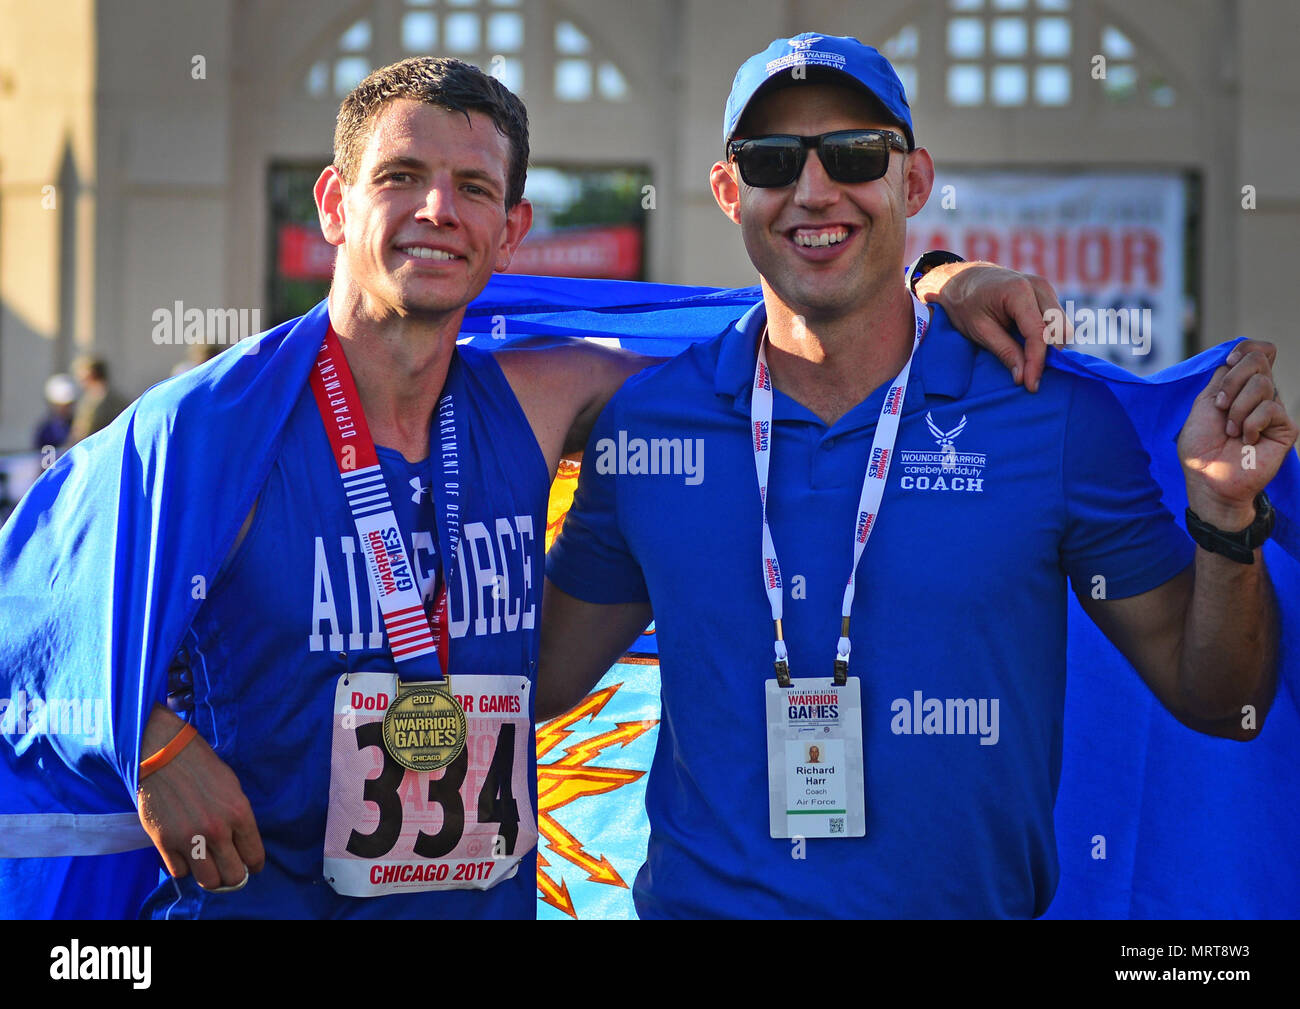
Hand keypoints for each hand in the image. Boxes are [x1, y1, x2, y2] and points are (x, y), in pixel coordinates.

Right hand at [136, 704, 265, 889]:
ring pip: (208, 881)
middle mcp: (217, 830)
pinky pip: (180, 872)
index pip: (254, 857)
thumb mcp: (233, 789)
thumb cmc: (202, 768)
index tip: (250, 867)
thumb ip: (239, 819)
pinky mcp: (165, 842)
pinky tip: (186, 854)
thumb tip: (242, 846)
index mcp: (240, 813)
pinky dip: (185, 866)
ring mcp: (190, 838)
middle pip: (233, 877)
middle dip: (233, 876)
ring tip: (208, 865)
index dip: (253, 866)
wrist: (164, 755)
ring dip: (210, 876)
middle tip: (228, 868)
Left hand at [914, 262, 1063, 391]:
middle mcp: (1039, 286)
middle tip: (1029, 376)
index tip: (1031, 385)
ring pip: (1062, 326)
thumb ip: (1004, 351)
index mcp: (1019, 291)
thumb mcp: (978, 329)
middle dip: (1048, 355)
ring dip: (1050, 347)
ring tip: (1026, 361)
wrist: (962, 279)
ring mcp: (1045, 288)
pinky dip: (1048, 337)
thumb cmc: (965, 303)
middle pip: (1059, 329)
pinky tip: (1028, 347)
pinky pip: (1056, 321)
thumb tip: (1022, 377)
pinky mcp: (1046, 295)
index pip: (1038, 333)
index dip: (1036, 362)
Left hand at [1178, 339, 1297, 526]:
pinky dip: (1250, 424)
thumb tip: (1237, 355)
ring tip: (1229, 431)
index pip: (1257, 351)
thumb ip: (1221, 378)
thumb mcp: (1204, 404)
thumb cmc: (1201, 445)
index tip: (1228, 363)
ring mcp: (1274, 410)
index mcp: (1241, 386)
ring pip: (1263, 384)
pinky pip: (1271, 409)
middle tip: (1219, 407)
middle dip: (1232, 381)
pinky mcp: (1285, 428)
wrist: (1208, 477)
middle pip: (1259, 360)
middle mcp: (1261, 395)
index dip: (1244, 350)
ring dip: (1237, 408)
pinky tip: (1246, 440)